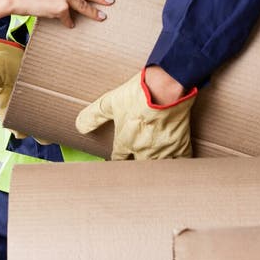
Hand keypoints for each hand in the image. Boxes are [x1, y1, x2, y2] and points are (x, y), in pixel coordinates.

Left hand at [75, 68, 196, 159]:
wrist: (166, 86)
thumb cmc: (138, 93)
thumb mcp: (109, 102)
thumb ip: (93, 116)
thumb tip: (79, 127)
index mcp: (126, 141)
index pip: (118, 157)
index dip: (117, 158)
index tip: (117, 161)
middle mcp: (143, 150)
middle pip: (138, 167)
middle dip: (135, 168)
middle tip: (134, 171)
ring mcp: (163, 149)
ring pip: (158, 168)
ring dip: (155, 169)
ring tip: (154, 173)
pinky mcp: (181, 145)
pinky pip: (181, 161)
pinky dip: (178, 164)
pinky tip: (176, 164)